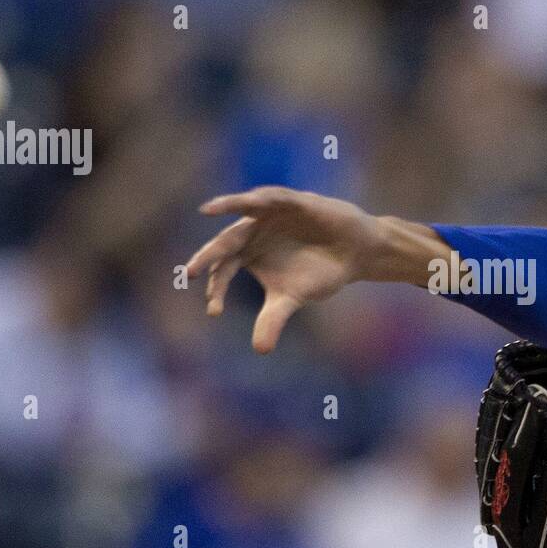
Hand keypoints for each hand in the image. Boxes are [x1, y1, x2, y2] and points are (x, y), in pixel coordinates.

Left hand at [187, 186, 451, 353]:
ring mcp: (269, 214)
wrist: (354, 254)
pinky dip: (258, 197)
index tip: (214, 312)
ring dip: (226, 205)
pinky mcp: (290, 201)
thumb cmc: (319, 273)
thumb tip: (260, 350)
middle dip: (207, 256)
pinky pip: (271, 197)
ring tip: (208, 210)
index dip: (216, 289)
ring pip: (242, 209)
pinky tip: (249, 200)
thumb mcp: (293, 298)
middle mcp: (252, 231)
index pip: (223, 270)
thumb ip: (273, 318)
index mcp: (247, 254)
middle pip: (224, 242)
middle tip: (191, 273)